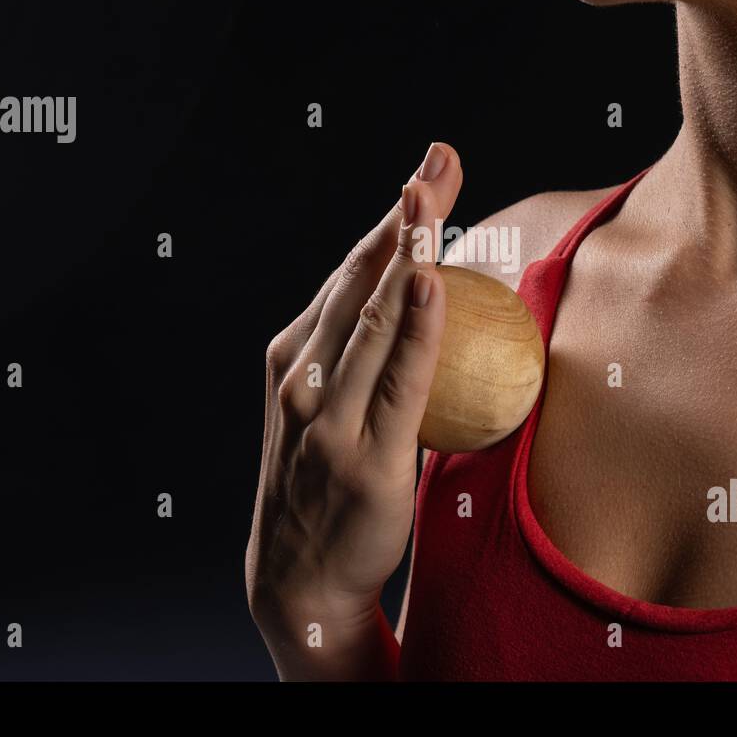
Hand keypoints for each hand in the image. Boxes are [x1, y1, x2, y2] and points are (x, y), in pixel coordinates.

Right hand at [246, 143, 461, 677]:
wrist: (297, 579)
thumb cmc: (326, 485)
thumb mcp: (330, 407)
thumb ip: (362, 358)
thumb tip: (425, 307)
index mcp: (295, 353)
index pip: (352, 271)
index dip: (392, 217)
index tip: (430, 169)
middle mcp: (303, 373)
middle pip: (362, 276)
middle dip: (404, 211)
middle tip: (441, 157)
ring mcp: (327, 413)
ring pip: (374, 315)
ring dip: (408, 249)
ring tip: (434, 194)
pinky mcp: (362, 454)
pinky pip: (398, 378)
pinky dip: (415, 325)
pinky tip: (432, 280)